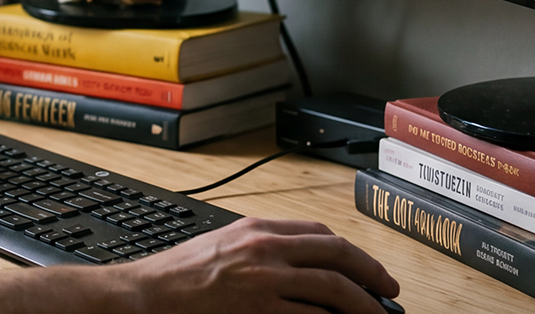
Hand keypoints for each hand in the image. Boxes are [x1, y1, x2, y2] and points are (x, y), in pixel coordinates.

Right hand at [123, 217, 397, 313]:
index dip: (351, 251)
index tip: (365, 267)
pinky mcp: (259, 311)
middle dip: (370, 274)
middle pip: (336, 255)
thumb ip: (259, 247)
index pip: (319, 232)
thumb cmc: (177, 275)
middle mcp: (265, 249)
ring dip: (363, 305)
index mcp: (256, 229)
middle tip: (388, 291)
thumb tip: (298, 263)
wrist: (146, 295)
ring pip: (333, 288)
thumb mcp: (221, 244)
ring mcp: (264, 281)